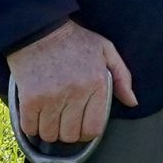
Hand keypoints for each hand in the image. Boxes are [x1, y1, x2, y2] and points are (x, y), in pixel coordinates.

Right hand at [4, 20, 137, 142]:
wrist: (40, 27)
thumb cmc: (75, 40)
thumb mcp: (106, 50)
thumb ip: (122, 77)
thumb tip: (132, 102)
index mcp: (97, 83)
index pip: (94, 128)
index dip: (87, 132)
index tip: (81, 127)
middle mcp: (76, 93)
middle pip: (71, 135)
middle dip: (68, 132)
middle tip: (64, 121)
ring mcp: (52, 97)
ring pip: (50, 134)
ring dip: (49, 130)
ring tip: (49, 117)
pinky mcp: (31, 98)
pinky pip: (30, 128)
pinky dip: (31, 127)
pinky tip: (35, 116)